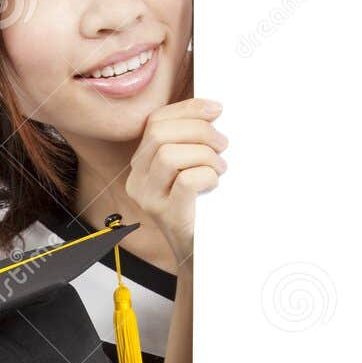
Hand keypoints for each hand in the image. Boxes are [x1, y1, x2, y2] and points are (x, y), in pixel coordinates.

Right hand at [124, 96, 227, 267]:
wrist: (199, 253)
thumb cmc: (199, 207)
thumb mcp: (190, 168)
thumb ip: (191, 142)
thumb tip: (213, 112)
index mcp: (142, 163)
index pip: (156, 122)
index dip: (188, 110)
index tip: (216, 109)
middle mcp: (138, 180)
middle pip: (161, 134)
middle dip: (199, 131)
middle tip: (222, 144)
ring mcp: (149, 198)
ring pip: (169, 155)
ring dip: (204, 154)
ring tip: (220, 167)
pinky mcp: (166, 214)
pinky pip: (185, 181)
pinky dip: (206, 175)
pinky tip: (214, 183)